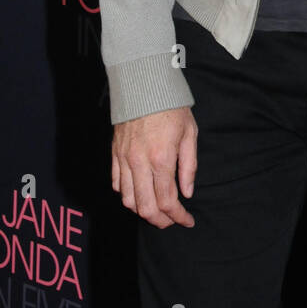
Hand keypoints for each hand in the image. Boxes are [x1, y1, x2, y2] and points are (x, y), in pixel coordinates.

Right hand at [112, 107, 197, 228]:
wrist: (144, 86)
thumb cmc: (172, 108)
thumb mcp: (190, 134)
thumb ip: (189, 166)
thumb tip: (187, 193)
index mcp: (161, 158)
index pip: (167, 200)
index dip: (178, 216)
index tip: (187, 220)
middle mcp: (139, 163)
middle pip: (145, 207)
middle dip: (160, 221)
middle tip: (172, 221)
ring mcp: (124, 160)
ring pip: (128, 200)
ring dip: (143, 211)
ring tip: (157, 210)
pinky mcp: (115, 155)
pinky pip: (117, 184)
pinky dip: (128, 196)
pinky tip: (140, 194)